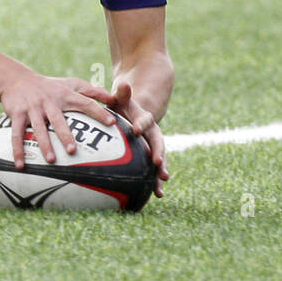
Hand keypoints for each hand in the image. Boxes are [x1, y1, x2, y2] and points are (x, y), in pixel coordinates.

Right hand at [0, 75, 116, 169]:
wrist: (15, 79)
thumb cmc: (49, 85)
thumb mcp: (70, 83)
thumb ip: (92, 90)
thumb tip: (113, 98)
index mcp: (65, 95)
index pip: (85, 102)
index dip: (98, 112)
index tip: (111, 123)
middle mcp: (49, 101)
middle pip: (58, 119)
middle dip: (65, 135)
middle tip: (73, 150)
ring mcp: (32, 108)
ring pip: (38, 128)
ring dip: (44, 144)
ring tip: (51, 161)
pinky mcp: (17, 114)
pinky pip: (16, 133)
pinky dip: (17, 149)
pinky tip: (20, 165)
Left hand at [108, 82, 170, 197]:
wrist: (136, 114)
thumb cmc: (124, 106)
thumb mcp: (122, 99)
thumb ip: (122, 94)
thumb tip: (122, 84)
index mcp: (144, 120)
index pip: (144, 121)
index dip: (141, 124)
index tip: (136, 129)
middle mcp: (152, 135)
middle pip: (158, 146)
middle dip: (159, 155)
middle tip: (159, 165)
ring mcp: (151, 148)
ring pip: (157, 162)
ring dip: (158, 176)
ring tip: (159, 190)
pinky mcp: (147, 157)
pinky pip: (150, 171)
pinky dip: (152, 182)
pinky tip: (153, 196)